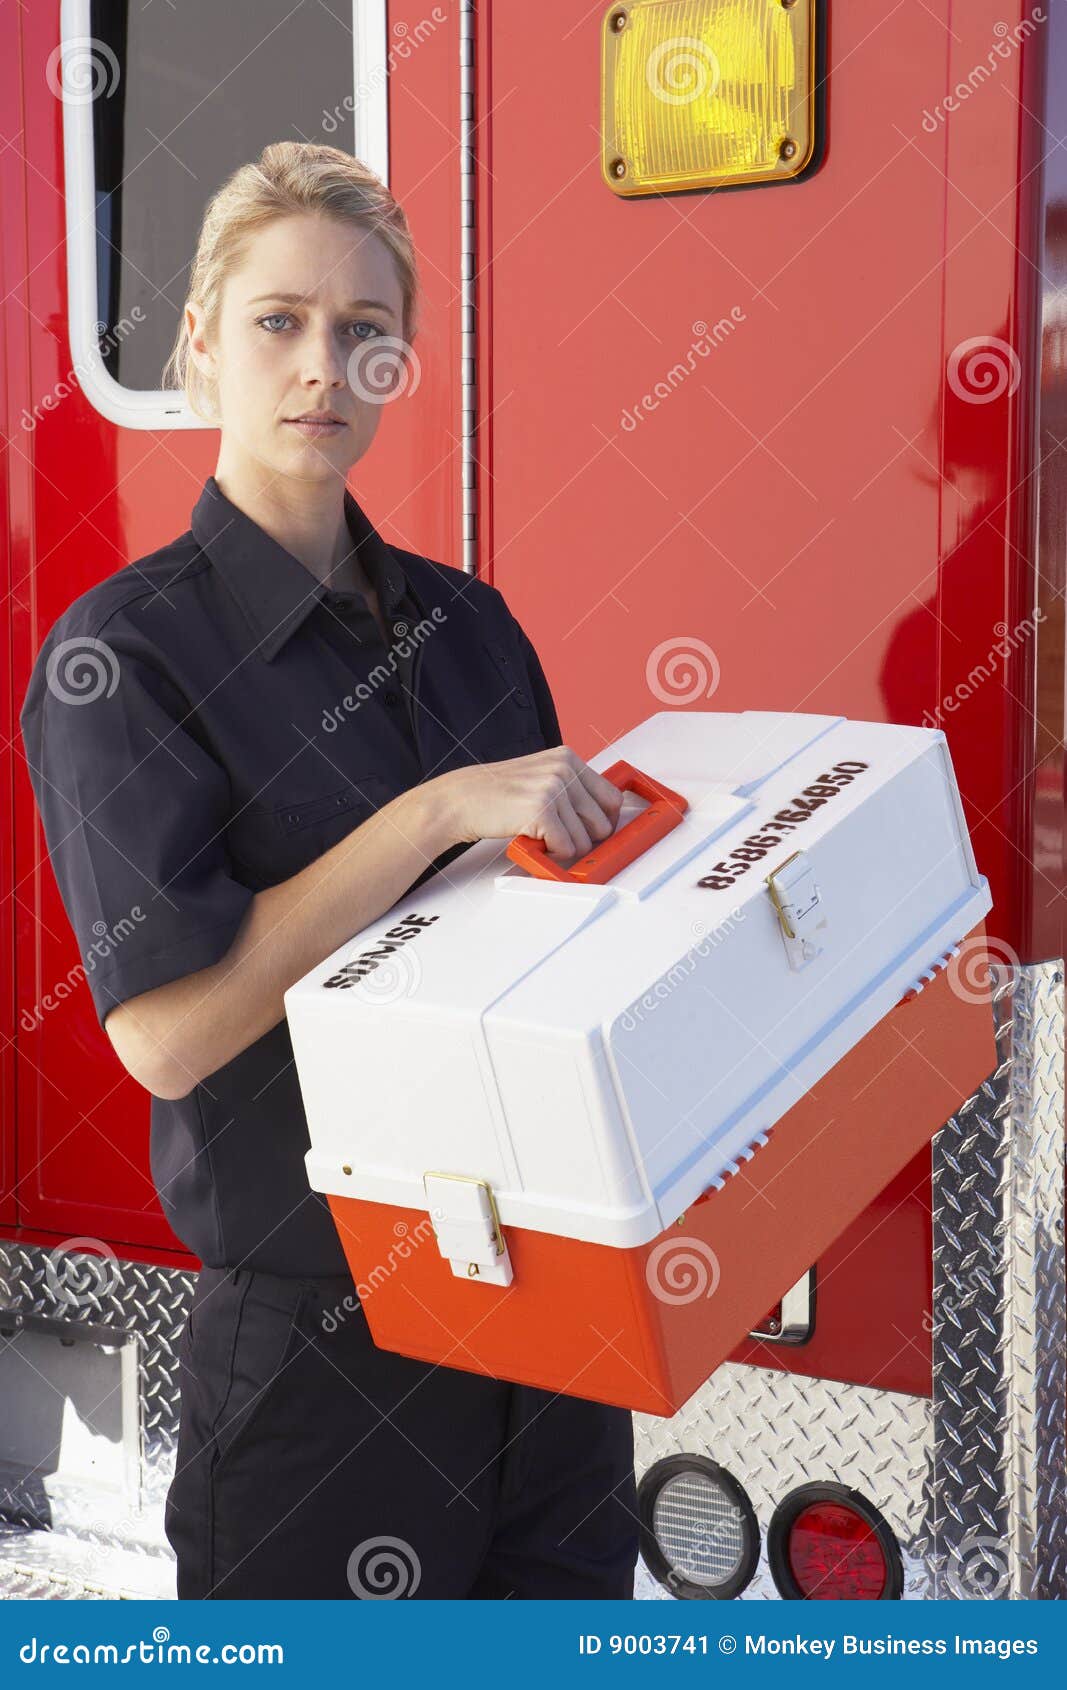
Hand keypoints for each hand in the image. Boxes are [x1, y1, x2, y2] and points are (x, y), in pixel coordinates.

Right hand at [434, 746, 624, 859]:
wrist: (461, 800)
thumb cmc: (497, 793)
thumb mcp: (540, 777)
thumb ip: (571, 789)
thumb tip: (605, 817)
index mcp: (567, 758)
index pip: (612, 797)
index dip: (604, 821)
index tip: (593, 831)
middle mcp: (564, 769)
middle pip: (603, 823)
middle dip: (584, 838)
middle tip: (559, 836)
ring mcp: (553, 788)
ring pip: (584, 841)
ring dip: (563, 847)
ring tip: (540, 834)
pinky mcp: (542, 810)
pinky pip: (566, 849)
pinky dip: (551, 854)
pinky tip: (533, 840)